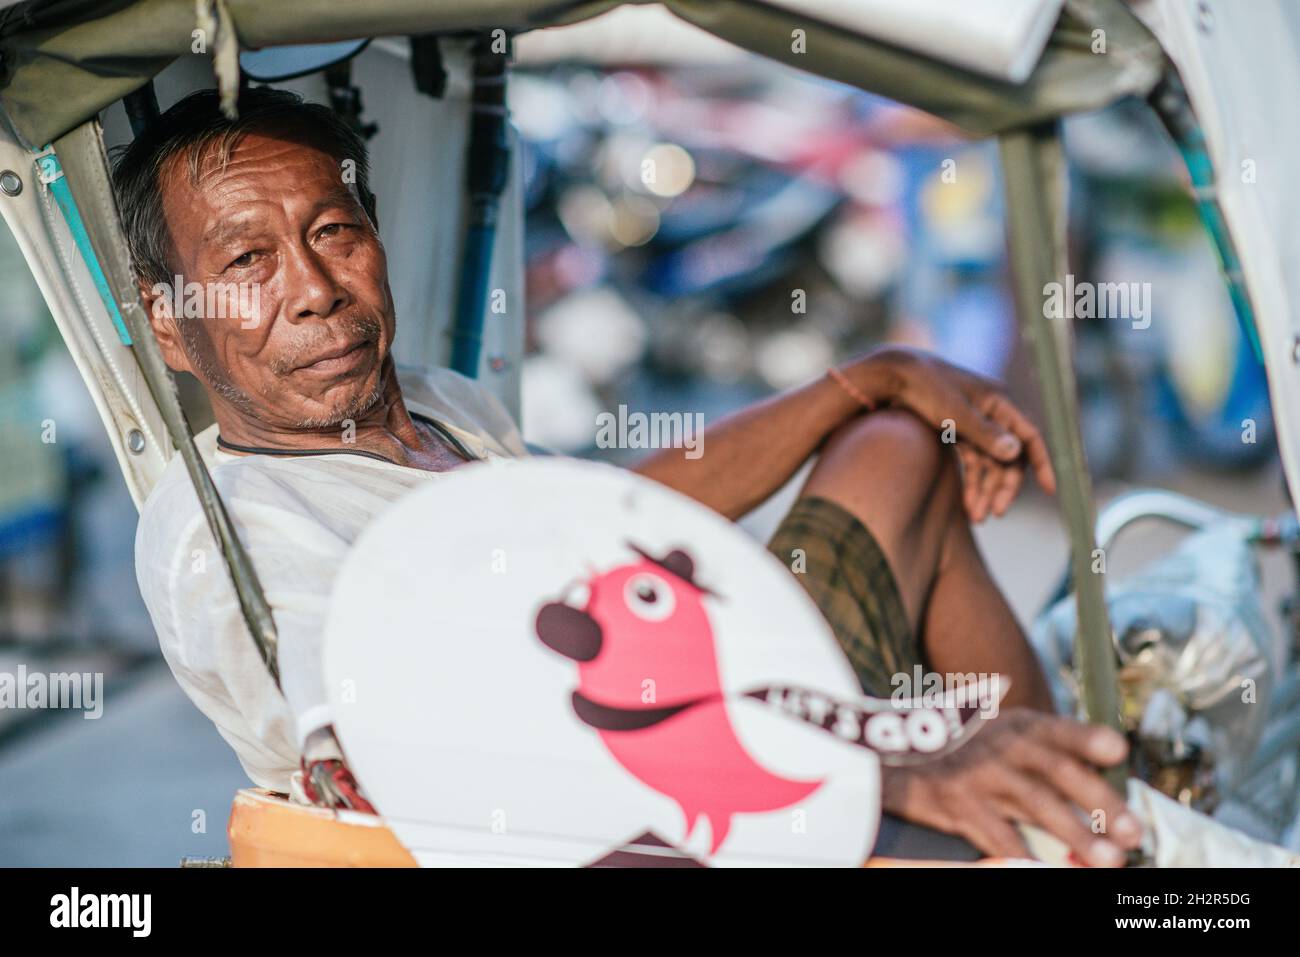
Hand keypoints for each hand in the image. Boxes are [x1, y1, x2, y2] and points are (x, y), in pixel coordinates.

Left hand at [846, 347, 1056, 520]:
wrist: (892, 376)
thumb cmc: (925, 388)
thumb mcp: (954, 412)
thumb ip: (985, 433)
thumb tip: (1016, 452)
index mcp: (998, 402)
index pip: (1030, 436)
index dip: (1042, 462)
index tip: (1049, 489)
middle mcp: (991, 413)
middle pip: (1009, 457)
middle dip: (1003, 486)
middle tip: (995, 513)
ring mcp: (974, 424)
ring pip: (990, 464)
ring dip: (985, 490)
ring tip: (975, 517)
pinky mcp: (956, 433)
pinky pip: (972, 463)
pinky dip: (971, 482)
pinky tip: (967, 505)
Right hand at [879, 708, 1140, 865]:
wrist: (901, 753)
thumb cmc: (968, 747)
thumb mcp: (1003, 731)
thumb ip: (1048, 748)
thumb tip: (1111, 772)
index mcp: (1019, 726)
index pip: (1059, 730)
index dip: (1087, 738)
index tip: (1118, 751)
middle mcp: (1002, 747)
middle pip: (1058, 772)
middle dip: (1099, 803)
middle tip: (1132, 832)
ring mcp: (981, 777)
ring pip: (1036, 807)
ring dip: (1076, 835)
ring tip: (1108, 860)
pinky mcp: (961, 806)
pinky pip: (1000, 837)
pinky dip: (1026, 857)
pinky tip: (1047, 870)